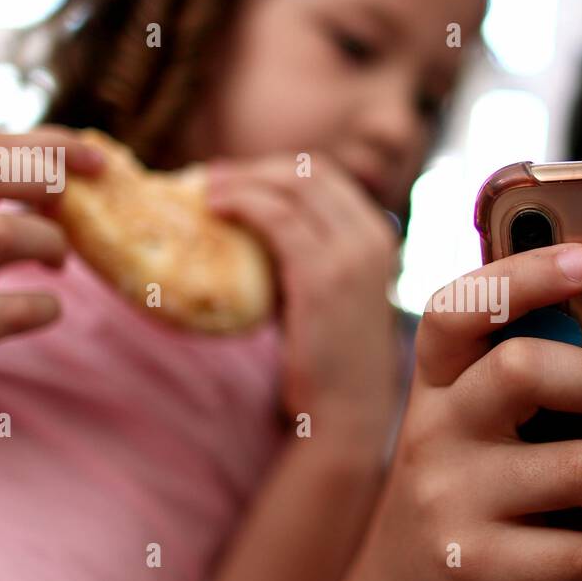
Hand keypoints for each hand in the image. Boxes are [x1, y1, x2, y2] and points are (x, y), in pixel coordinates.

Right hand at [0, 127, 102, 441]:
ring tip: (57, 264)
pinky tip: (47, 310)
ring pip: (1, 233)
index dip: (53, 145)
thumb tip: (54, 182)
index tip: (98, 158)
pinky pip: (4, 311)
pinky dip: (42, 307)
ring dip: (50, 243)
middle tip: (73, 215)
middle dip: (49, 181)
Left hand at [208, 156, 401, 459]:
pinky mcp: (323, 275)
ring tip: (205, 189)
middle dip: (256, 169)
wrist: (345, 412)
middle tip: (211, 178)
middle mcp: (372, 235)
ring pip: (292, 185)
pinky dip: (243, 201)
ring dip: (243, 179)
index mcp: (377, 234)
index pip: (323, 176)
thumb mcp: (323, 292)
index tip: (234, 180)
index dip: (274, 170)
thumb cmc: (326, 358)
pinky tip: (215, 208)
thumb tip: (249, 230)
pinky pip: (277, 216)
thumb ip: (302, 256)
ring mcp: (352, 253)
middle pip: (308, 172)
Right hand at [318, 244, 581, 580]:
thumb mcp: (472, 434)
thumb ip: (524, 390)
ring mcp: (448, 497)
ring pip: (575, 469)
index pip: (460, 308)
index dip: (522, 275)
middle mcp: (434, 430)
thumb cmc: (463, 500)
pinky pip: (581, 555)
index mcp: (438, 384)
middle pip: (523, 370)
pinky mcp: (471, 565)